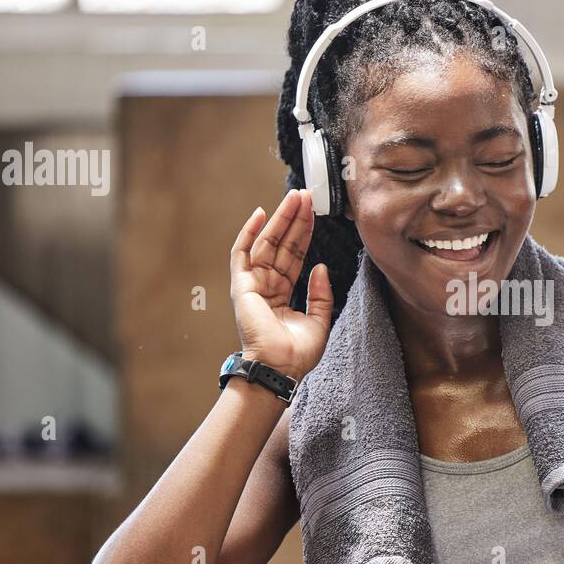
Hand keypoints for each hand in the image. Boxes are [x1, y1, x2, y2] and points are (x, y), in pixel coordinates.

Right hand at [229, 188, 332, 379]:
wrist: (280, 368)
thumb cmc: (297, 353)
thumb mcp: (320, 320)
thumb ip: (321, 294)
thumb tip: (321, 266)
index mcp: (282, 294)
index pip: (294, 256)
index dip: (303, 234)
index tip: (314, 212)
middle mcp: (266, 286)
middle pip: (281, 244)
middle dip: (294, 219)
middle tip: (306, 195)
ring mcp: (253, 284)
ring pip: (267, 243)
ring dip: (281, 219)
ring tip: (295, 197)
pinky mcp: (242, 286)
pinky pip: (243, 253)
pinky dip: (249, 233)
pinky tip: (262, 213)